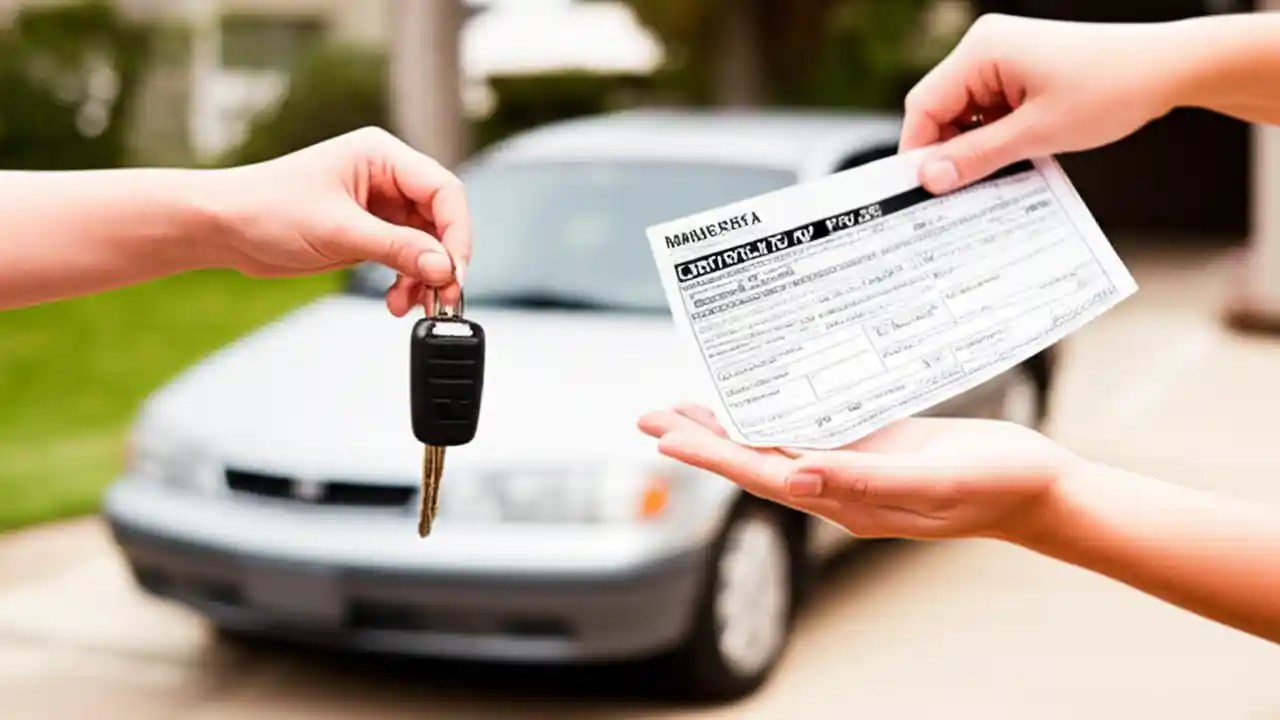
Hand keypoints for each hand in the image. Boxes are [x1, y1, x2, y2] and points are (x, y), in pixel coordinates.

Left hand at [212, 127, 470, 315]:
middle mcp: (386, 176)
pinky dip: (407, 281)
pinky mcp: (370, 232)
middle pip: (440, 219)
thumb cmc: (266, 209)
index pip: (443, 190)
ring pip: (427, 244)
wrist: (224, 228)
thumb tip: (445, 268)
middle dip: (442, 260)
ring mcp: (379, 205)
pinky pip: (406, 257)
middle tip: (442, 295)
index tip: (454, 270)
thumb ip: (398, 249)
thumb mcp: (339, 231)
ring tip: (410, 304)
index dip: (456, 232)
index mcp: (381, 156)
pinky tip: (396, 300)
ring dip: (424, 277)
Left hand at [638, 404, 1085, 540]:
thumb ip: (865, 481)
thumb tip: (798, 478)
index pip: (765, 477)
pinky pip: (812, 426)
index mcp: (849, 500)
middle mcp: (841, 486)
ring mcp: (856, 465)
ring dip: (729, 427)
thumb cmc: (995, 485)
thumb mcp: (933, 481)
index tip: (667, 439)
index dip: (714, 457)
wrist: (1038, 487)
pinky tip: (756, 397)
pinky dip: (777, 412)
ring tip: (682, 408)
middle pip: (756, 461)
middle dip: (702, 440)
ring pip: (777, 443)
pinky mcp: (874, 444)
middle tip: (649, 416)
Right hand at [902, 14, 1182, 192]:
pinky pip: (989, 109)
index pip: (924, 105)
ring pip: (965, 113)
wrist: (1170, 68)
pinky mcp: (1020, 70)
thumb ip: (977, 157)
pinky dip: (994, 137)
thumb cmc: (1113, 88)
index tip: (921, 191)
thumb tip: (930, 178)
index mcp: (982, 50)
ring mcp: (1004, 57)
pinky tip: (1012, 158)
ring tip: (996, 174)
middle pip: (941, 109)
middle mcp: (986, 47)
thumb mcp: (1037, 133)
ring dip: (975, 147)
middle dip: (949, 151)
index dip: (919, 151)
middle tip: (958, 193)